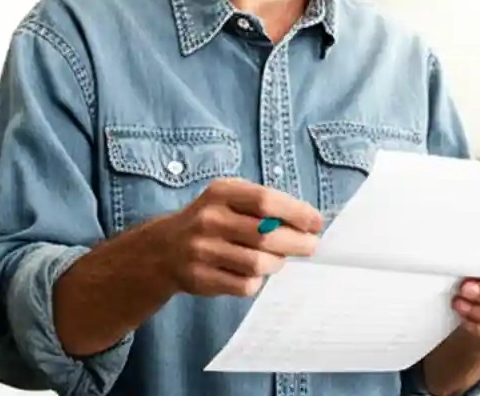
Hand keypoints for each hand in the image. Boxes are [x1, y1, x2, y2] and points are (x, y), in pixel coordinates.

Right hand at [155, 178, 322, 297]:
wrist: (163, 249)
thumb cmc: (211, 220)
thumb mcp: (229, 199)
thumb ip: (264, 205)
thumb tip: (309, 222)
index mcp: (221, 193)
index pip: (266, 200)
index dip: (296, 212)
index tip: (316, 222)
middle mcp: (209, 219)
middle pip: (266, 235)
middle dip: (297, 242)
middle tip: (310, 246)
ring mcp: (202, 250)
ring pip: (258, 263)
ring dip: (277, 263)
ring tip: (278, 259)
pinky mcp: (201, 278)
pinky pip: (245, 285)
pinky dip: (257, 281)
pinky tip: (253, 273)